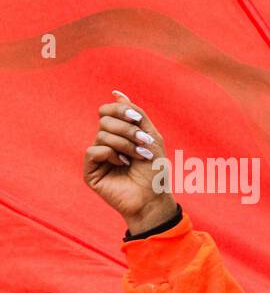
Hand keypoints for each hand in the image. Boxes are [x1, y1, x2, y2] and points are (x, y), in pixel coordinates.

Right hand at [84, 91, 177, 233]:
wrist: (153, 198)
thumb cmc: (155, 172)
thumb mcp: (152, 138)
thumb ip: (136, 115)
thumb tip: (117, 93)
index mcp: (119, 134)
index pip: (108, 111)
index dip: (120, 110)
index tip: (137, 120)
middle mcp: (106, 143)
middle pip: (104, 120)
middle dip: (128, 130)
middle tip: (143, 143)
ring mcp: (97, 157)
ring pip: (102, 135)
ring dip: (125, 145)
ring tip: (137, 158)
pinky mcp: (90, 171)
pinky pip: (93, 151)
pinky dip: (111, 155)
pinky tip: (122, 166)